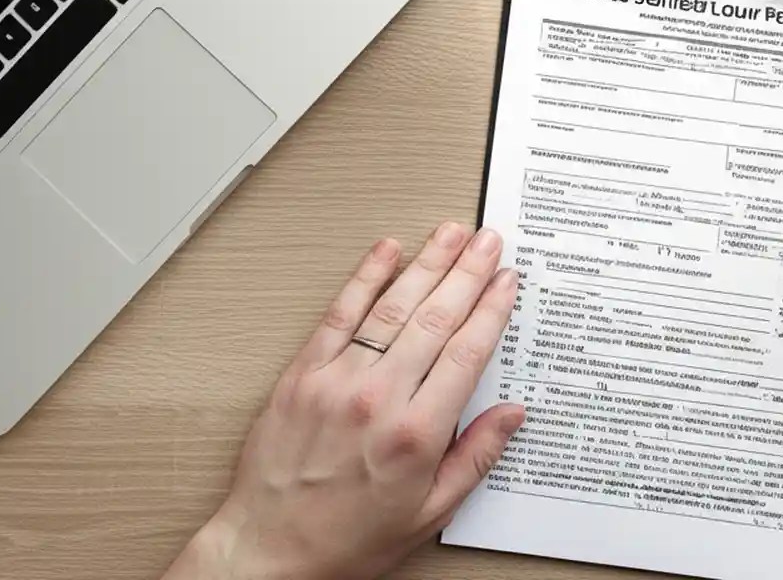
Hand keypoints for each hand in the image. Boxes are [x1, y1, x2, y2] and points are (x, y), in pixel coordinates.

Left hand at [163, 224, 523, 579]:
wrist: (270, 550)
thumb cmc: (348, 539)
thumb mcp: (431, 513)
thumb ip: (476, 456)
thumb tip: (512, 413)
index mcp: (418, 433)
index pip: (467, 352)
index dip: (492, 309)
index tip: (507, 282)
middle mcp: (379, 399)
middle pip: (436, 318)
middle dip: (468, 272)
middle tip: (490, 241)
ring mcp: (337, 381)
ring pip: (392, 307)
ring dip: (426, 263)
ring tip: (451, 234)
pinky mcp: (301, 375)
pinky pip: (338, 315)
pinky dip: (364, 278)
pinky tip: (386, 251)